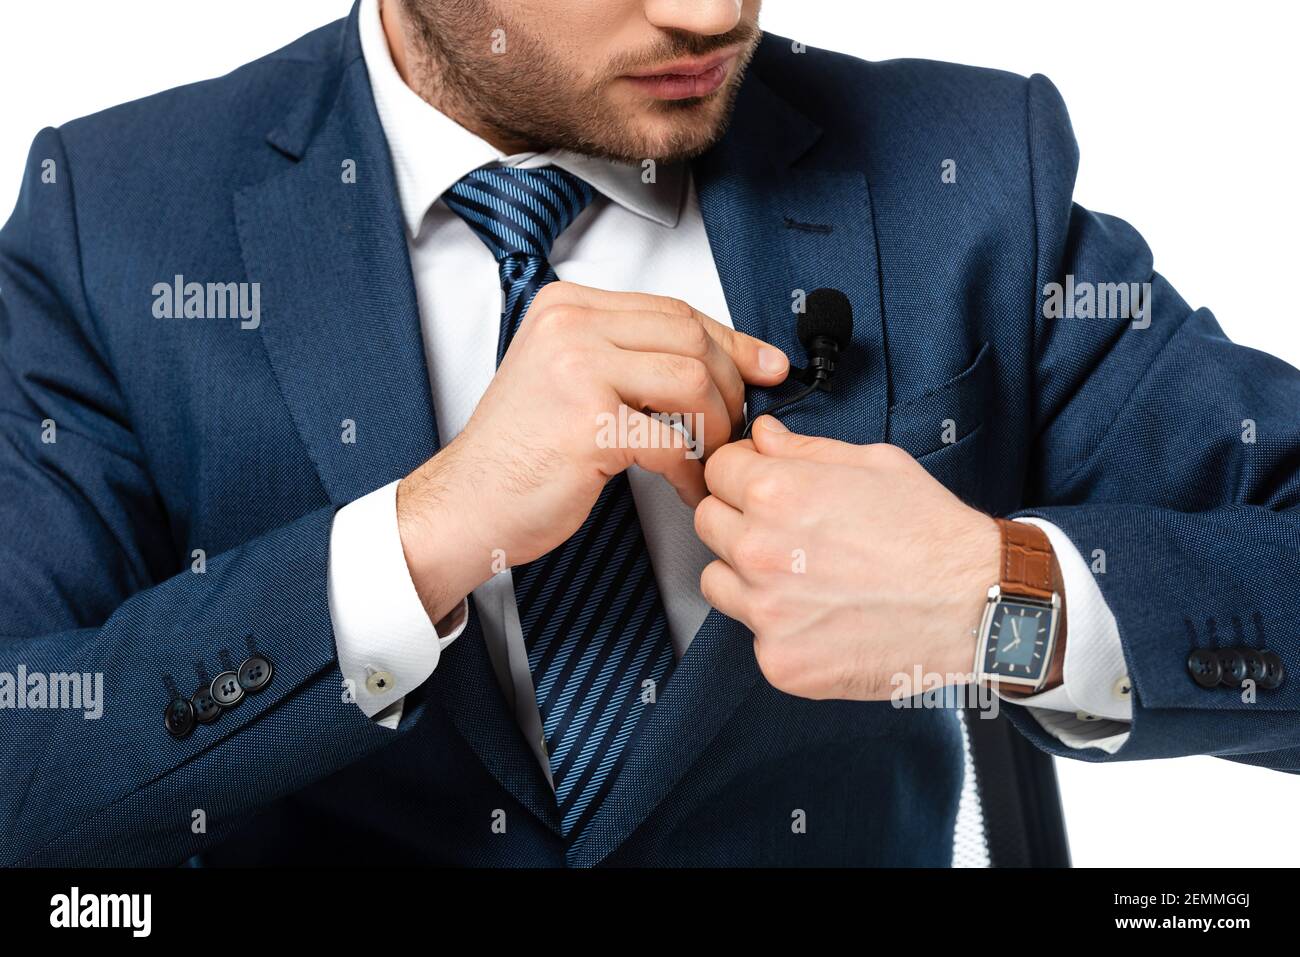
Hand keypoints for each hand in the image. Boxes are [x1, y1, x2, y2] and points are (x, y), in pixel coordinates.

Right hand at [397, 282, 788, 621]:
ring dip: (715, 428)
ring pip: (692, 381)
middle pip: (691, 337)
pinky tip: (686, 486)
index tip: (762, 367)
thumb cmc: (518, 454)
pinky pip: (674, 440)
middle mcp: (571, 327)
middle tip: (732, 427)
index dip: (730, 341)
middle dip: (728, 387)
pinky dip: (692, 470)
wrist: (466, 504)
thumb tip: (719, 357)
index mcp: (567, 307)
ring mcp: (577, 371)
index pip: (674, 309)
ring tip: (708, 459)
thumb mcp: (567, 379)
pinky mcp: (589, 423)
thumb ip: (628, 357)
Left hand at [694, 415, 999, 700]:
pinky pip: (752, 634)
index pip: (717, 470)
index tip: (757, 484)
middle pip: (707, 522)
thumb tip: (763, 436)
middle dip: (737, 519)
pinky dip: (779, 627)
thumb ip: (804, 449)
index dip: (741, 473)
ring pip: (717, 581)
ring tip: (801, 576)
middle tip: (786, 532)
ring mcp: (766, 612)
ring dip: (745, 575)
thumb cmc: (931, 534)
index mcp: (777, 494)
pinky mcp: (780, 661)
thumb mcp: (874, 463)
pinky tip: (822, 616)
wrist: (976, 607)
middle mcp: (760, 552)